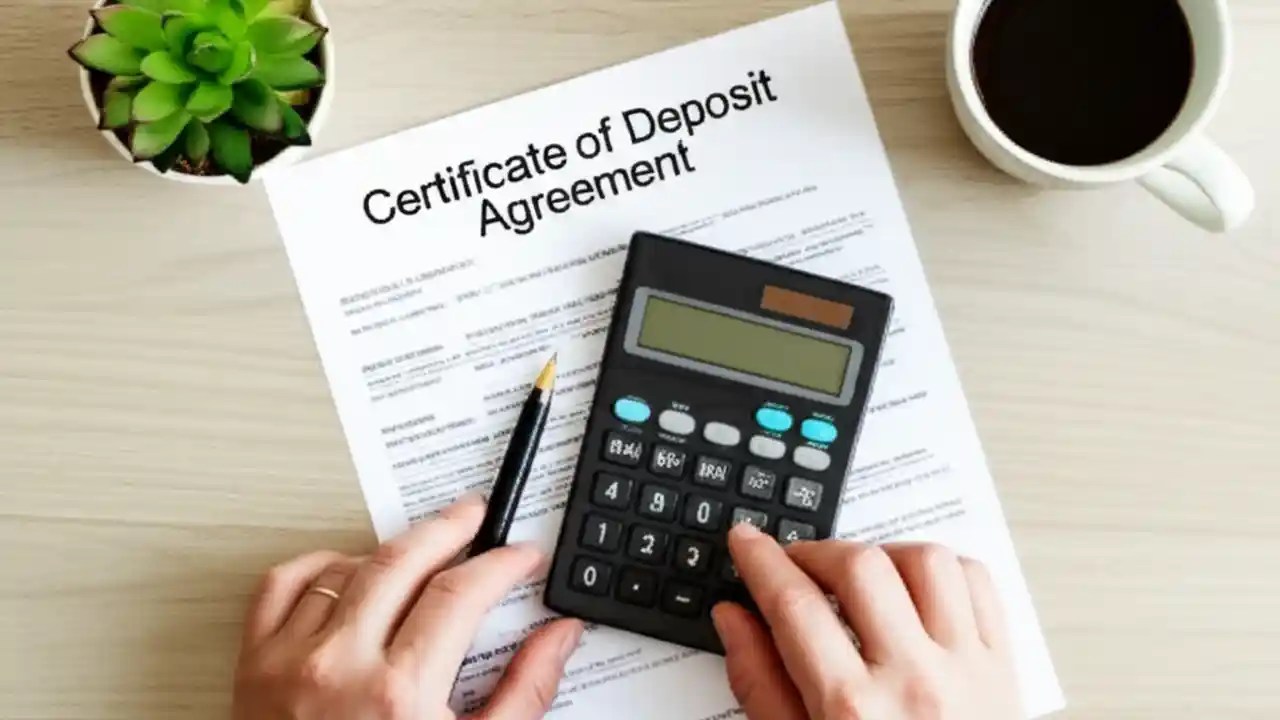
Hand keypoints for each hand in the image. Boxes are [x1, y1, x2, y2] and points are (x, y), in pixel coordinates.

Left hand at [233, 494, 583, 719]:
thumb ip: (523, 693)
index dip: (501, 563)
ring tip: (420, 550)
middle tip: (475, 518)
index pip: (462, 593)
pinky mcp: (253, 667)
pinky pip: (282, 586)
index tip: (520, 557)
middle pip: (404, 560)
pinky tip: (347, 568)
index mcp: (401, 695)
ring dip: (391, 550)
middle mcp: (341, 669)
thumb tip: (557, 638)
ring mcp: (290, 663)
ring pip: (347, 567)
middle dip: (449, 528)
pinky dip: (319, 566)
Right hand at [712, 524, 1020, 719]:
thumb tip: (734, 617)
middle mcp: (913, 682)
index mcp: (852, 711)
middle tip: (795, 563)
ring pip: (926, 561)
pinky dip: (942, 569)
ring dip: (883, 554)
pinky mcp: (1002, 668)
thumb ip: (761, 683)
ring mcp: (966, 670)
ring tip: (858, 578)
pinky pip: (977, 583)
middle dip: (816, 551)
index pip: (793, 604)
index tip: (746, 540)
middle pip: (860, 568)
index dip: (761, 560)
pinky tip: (913, 586)